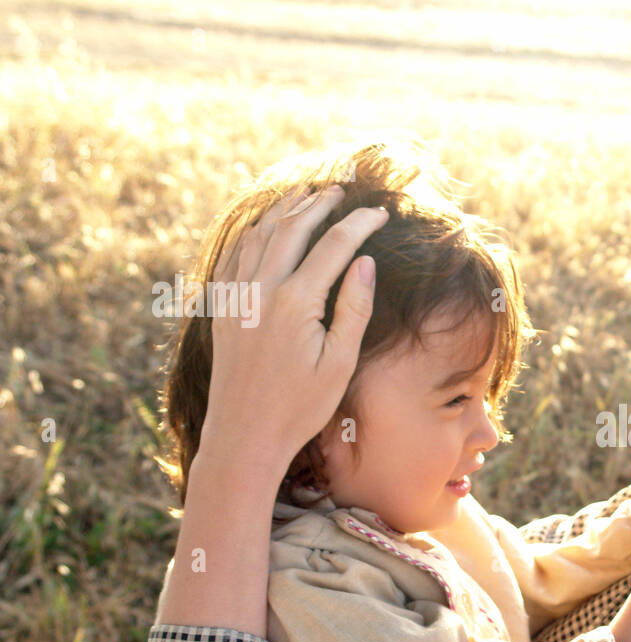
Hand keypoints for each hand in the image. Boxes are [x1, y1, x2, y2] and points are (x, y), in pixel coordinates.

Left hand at [199, 184, 389, 470]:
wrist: (244, 434)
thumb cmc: (300, 407)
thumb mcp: (340, 363)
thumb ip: (353, 308)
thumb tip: (365, 262)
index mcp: (295, 302)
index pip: (334, 246)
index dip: (360, 224)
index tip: (380, 213)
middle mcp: (260, 290)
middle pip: (293, 228)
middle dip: (320, 204)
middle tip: (342, 191)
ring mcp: (236, 296)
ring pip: (260, 234)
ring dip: (285, 209)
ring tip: (306, 194)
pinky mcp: (222, 307)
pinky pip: (235, 253)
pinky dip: (254, 231)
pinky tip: (265, 225)